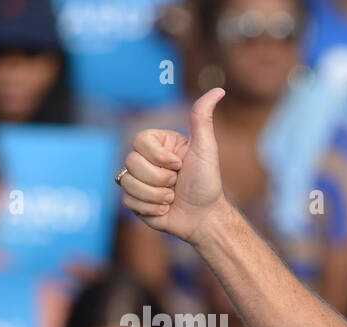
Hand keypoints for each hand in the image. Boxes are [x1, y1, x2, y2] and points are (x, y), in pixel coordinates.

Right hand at [119, 88, 226, 243]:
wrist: (205, 217)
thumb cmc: (207, 182)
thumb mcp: (206, 149)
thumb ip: (203, 118)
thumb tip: (219, 90)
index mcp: (157, 144)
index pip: (139, 141)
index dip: (159, 157)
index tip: (179, 165)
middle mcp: (144, 159)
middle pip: (132, 163)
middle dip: (160, 178)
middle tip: (177, 184)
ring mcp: (137, 180)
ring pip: (128, 183)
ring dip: (156, 195)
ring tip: (172, 197)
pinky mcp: (134, 200)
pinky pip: (128, 201)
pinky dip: (151, 208)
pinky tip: (165, 209)